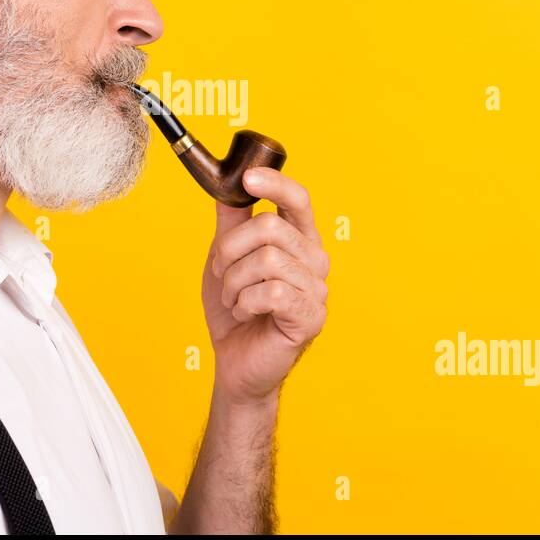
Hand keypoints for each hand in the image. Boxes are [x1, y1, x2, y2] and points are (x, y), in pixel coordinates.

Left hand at [201, 166, 329, 404]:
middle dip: (230, 250)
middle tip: (222, 272)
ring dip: (234, 281)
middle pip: (270, 227)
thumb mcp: (225, 258)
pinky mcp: (311, 317)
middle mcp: (315, 260)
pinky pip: (272, 292)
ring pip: (267, 260)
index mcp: (299, 240)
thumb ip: (232, 221)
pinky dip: (245, 302)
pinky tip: (245, 312)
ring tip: (233, 298)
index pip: (298, 199)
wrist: (235, 360)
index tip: (248, 178)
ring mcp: (317, 289)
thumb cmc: (235, 309)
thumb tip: (231, 180)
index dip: (275, 183)